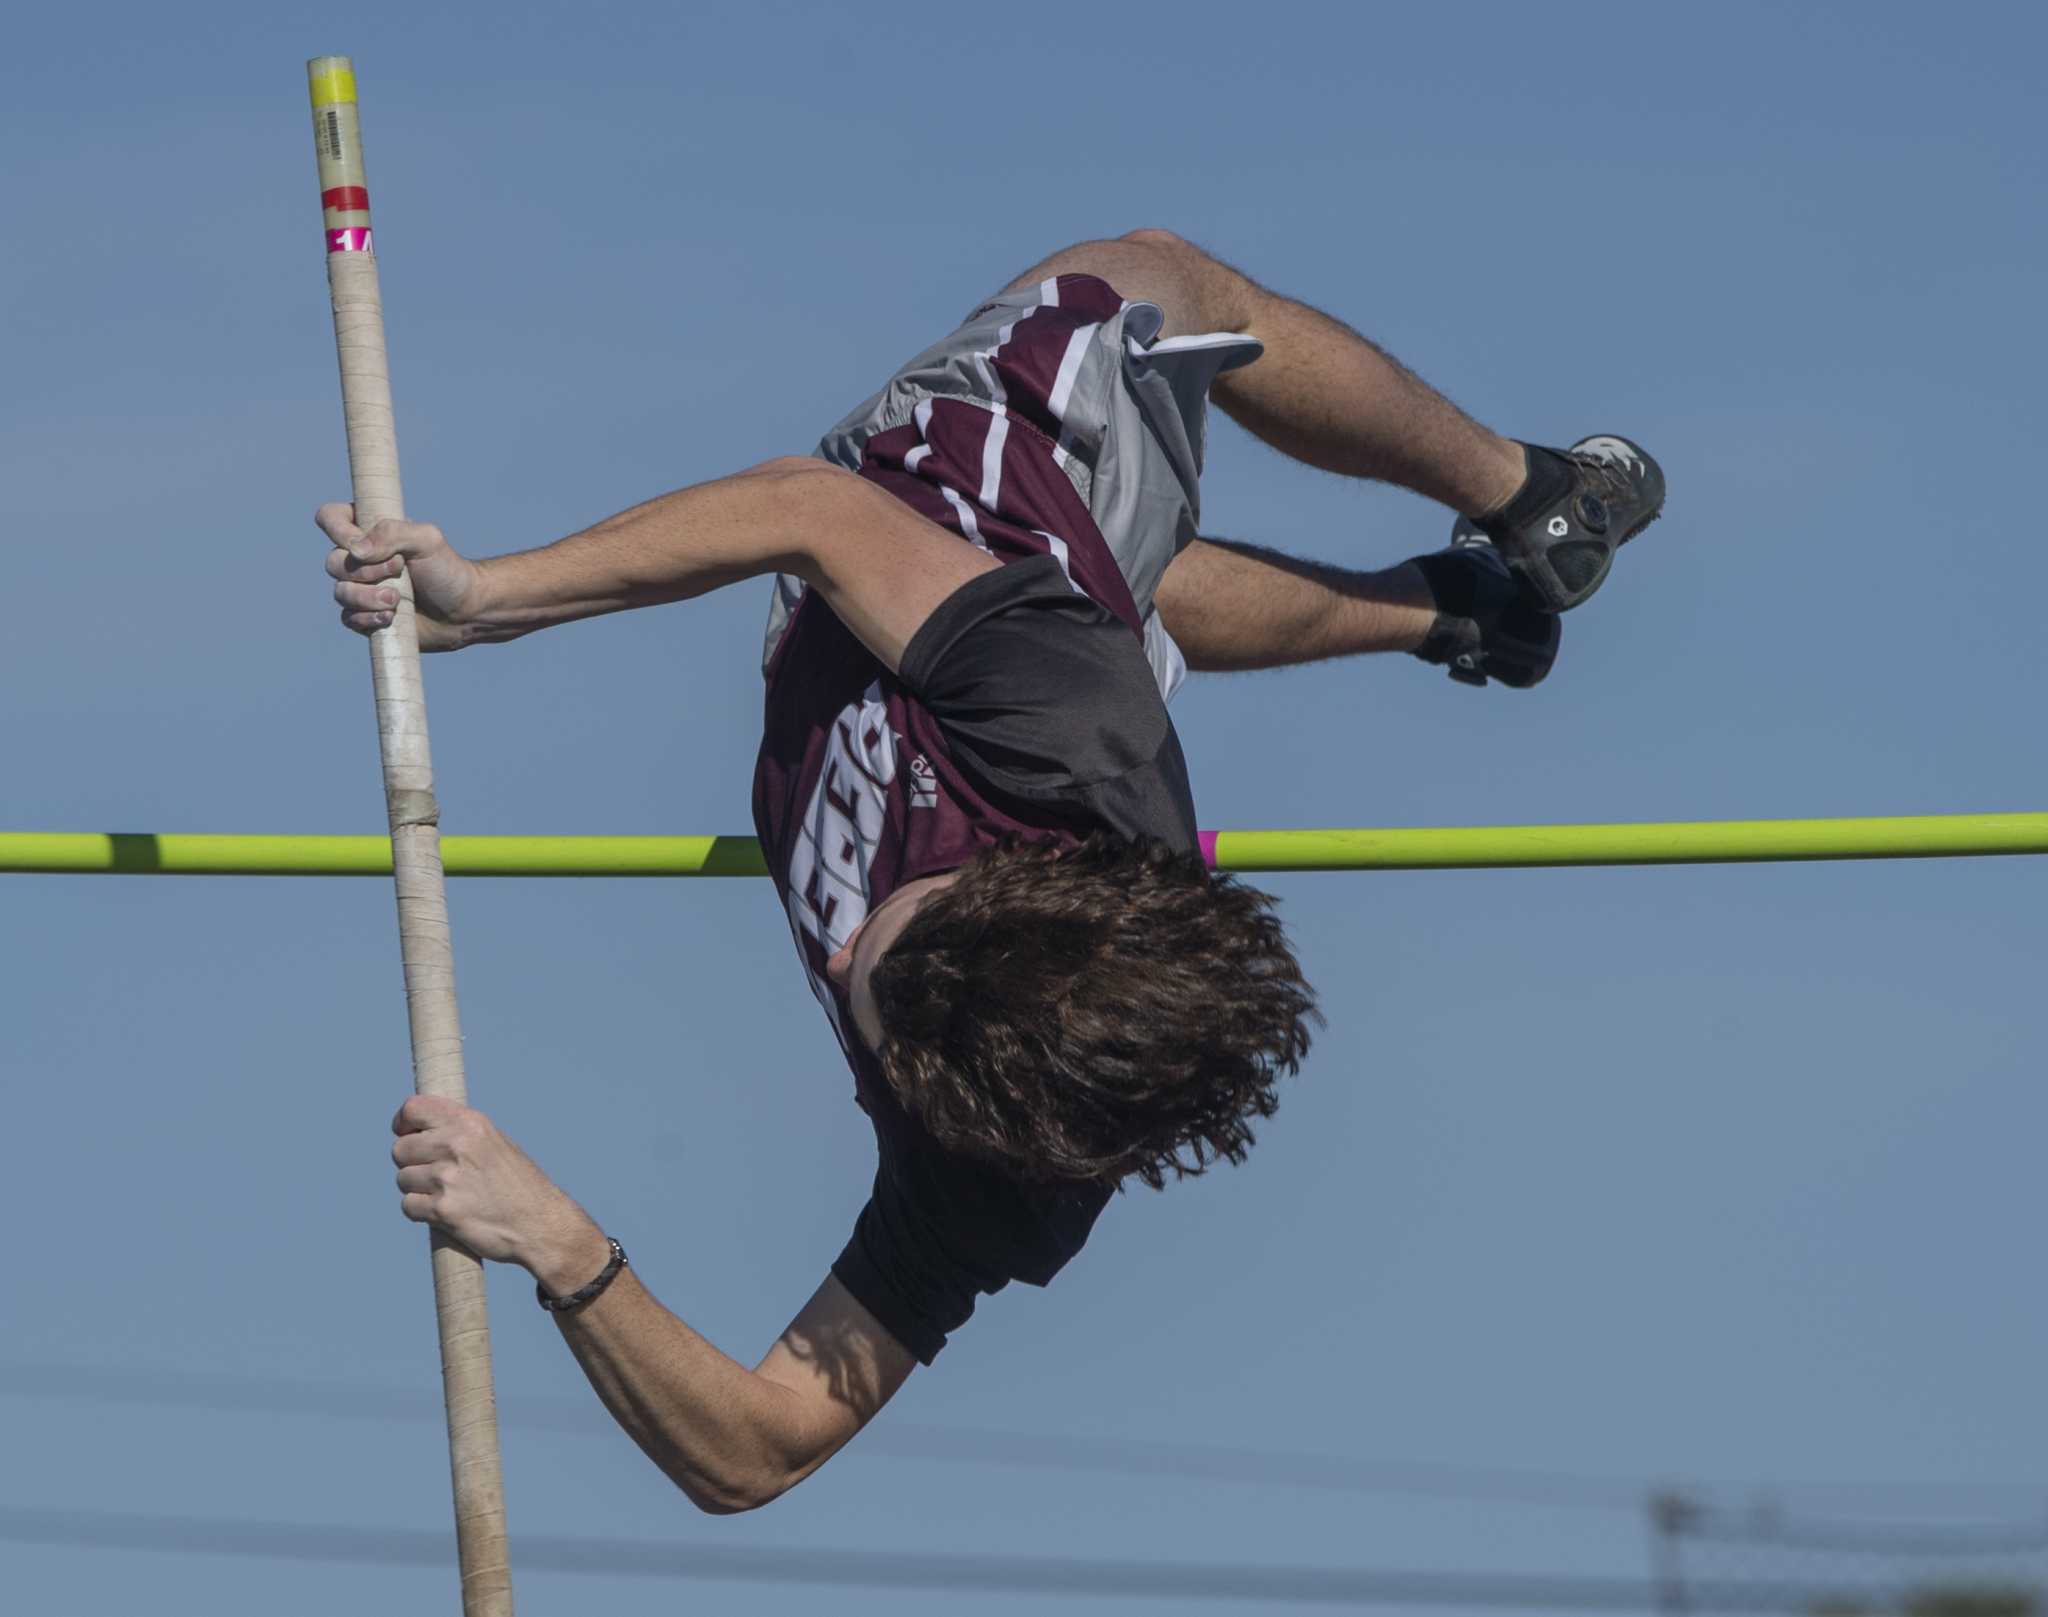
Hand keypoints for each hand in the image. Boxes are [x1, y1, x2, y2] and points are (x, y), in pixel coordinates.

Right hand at [319, 504, 487, 652]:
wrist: (463, 611)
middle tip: (400, 570)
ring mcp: (360, 588)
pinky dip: (369, 618)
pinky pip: (349, 618)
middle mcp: (360, 559)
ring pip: (341, 592)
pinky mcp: (364, 616)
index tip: (361, 542)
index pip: (331, 518)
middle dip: (366, 571)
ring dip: (369, 597)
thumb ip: (393, 533)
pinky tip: (392, 617)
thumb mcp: (427, 540)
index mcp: (369, 531)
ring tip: (397, 600)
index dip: (338, 530)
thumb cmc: (447, 570)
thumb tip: (355, 550)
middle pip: (333, 562)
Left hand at [391, 1095, 602, 1280]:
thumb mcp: (496, 1142)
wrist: (541, 1224)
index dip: (403, 1122)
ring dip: (417, 1189)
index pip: (414, 1108)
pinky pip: (408, 1206)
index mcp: (471, 1123)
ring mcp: (448, 1179)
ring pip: (403, 1179)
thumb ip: (460, 1132)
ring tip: (447, 1194)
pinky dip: (421, 1212)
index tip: (406, 1133)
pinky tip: (443, 1212)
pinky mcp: (442, 1210)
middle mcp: (457, 1146)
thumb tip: (419, 1129)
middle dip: (411, 1162)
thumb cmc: (519, 1184)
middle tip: (433, 1174)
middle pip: (400, 1148)